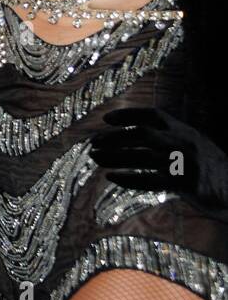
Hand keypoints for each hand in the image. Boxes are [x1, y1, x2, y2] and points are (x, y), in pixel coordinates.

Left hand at [90, 107, 227, 219]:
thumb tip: (132, 134)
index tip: (106, 119)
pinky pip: (151, 180)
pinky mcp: (185, 184)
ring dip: (114, 157)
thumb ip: (168, 137)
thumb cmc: (206, 168)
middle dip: (114, 137)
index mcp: (185, 130)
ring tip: (95, 158)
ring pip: (142, 156)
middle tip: (93, 144)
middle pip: (142, 134)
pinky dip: (129, 178)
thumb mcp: (192, 143)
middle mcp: (184, 142)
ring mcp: (185, 163)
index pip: (153, 114)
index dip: (128, 114)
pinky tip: (112, 177)